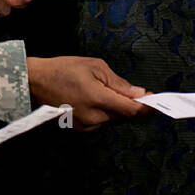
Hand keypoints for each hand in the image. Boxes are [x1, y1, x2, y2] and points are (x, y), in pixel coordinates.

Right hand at [26, 56, 147, 128]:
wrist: (36, 80)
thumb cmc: (64, 69)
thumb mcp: (95, 66)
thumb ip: (119, 83)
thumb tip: (139, 94)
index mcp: (99, 99)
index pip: (132, 110)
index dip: (147, 108)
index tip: (158, 104)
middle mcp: (93, 117)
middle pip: (123, 115)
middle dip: (128, 103)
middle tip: (124, 88)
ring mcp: (86, 125)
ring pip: (112, 118)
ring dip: (114, 107)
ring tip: (99, 89)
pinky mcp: (80, 128)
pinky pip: (100, 121)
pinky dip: (103, 111)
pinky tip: (92, 98)